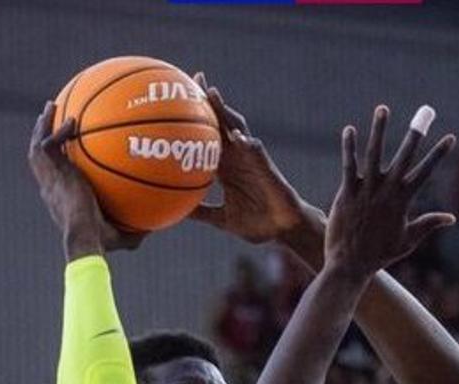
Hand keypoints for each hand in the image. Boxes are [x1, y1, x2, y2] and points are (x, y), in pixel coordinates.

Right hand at [27, 101, 144, 260]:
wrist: (84, 236)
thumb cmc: (100, 240)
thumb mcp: (121, 235)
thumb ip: (135, 230)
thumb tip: (156, 227)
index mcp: (61, 196)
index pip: (55, 173)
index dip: (57, 158)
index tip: (66, 147)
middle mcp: (50, 186)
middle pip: (41, 155)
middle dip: (44, 134)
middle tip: (52, 116)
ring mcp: (49, 179)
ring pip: (38, 146)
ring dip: (43, 126)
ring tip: (51, 107)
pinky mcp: (52, 174)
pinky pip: (50, 146)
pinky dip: (59, 132)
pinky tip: (72, 121)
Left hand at [189, 75, 319, 245]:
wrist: (282, 230)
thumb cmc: (256, 223)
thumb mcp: (221, 218)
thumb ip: (200, 212)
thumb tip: (176, 212)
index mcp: (226, 167)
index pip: (208, 136)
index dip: (196, 117)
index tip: (178, 98)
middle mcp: (238, 157)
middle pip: (221, 122)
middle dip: (210, 100)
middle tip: (195, 78)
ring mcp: (252, 160)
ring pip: (238, 129)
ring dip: (225, 112)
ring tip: (212, 95)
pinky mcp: (267, 169)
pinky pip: (257, 153)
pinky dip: (248, 144)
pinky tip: (239, 138)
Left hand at [325, 105, 455, 278]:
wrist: (350, 265)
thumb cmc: (380, 254)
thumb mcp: (408, 240)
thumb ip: (429, 224)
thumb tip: (452, 218)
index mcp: (403, 201)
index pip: (425, 172)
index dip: (439, 154)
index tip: (451, 137)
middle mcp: (386, 191)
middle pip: (404, 156)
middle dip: (416, 133)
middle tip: (427, 112)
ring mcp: (366, 190)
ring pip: (374, 154)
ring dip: (379, 130)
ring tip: (383, 108)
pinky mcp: (346, 192)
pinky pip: (348, 165)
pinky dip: (349, 147)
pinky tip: (350, 130)